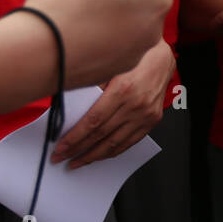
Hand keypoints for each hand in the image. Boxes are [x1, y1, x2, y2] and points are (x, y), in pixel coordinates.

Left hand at [52, 39, 174, 167]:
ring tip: (78, 162)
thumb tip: (72, 112)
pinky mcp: (153, 120)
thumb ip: (93, 90)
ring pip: (115, 143)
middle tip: (62, 158)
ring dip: (94, 155)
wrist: (162, 59)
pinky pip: (130, 142)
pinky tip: (100, 155)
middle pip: (101, 134)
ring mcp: (145, 114)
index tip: (60, 147)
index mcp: (122, 89)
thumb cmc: (133, 60)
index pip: (93, 121)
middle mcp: (135, 104)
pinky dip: (113, 151)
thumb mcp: (109, 69)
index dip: (75, 137)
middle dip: (78, 149)